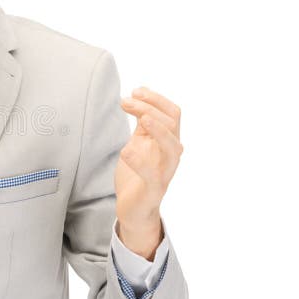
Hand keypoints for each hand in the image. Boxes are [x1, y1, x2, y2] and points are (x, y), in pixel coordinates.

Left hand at [116, 86, 183, 258]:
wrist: (134, 208)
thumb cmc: (137, 174)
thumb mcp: (139, 143)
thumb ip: (141, 125)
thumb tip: (136, 98)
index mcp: (168, 141)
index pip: (172, 113)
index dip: (156, 99)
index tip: (136, 91)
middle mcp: (171, 154)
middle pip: (172, 123)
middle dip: (150, 108)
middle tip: (125, 101)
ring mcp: (166, 171)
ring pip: (172, 146)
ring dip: (158, 129)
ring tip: (142, 118)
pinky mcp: (154, 188)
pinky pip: (152, 174)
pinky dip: (139, 161)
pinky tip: (126, 151)